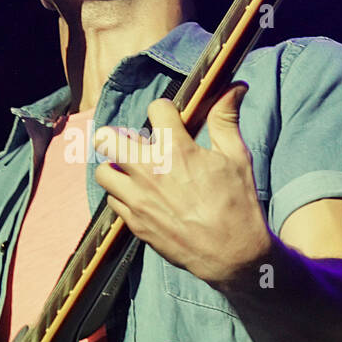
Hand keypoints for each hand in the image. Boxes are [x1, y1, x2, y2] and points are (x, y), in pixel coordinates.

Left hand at [93, 83, 271, 288]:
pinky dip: (122, 194)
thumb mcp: (236, 157)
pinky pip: (113, 200)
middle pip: (108, 138)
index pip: (156, 108)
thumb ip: (226, 119)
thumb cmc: (238, 203)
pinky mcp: (135, 223)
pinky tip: (140, 195)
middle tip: (139, 143)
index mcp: (176, 150)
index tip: (172, 120)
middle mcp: (150, 171)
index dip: (166, 110)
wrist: (233, 254)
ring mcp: (139, 199)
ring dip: (116, 166)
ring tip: (134, 169)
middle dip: (121, 135)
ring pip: (103, 171)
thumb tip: (233, 87)